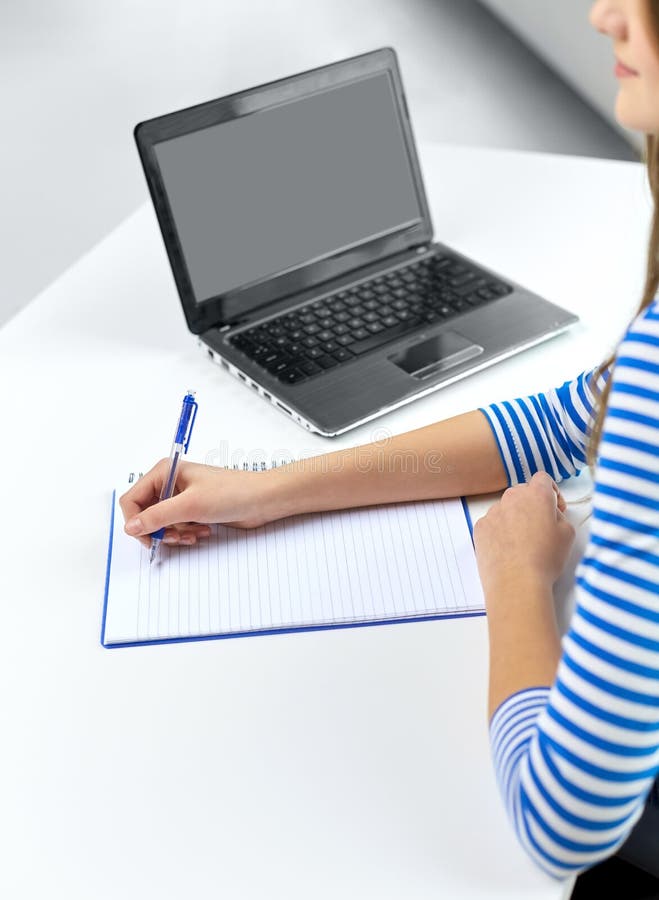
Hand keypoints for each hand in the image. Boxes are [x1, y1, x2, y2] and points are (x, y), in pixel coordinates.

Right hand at [119, 460, 281, 548]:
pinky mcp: (193, 510)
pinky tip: (203, 532)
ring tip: (194, 534)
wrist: (262, 500)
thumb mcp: (190, 506)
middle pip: (145, 514)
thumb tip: (131, 527)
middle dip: (159, 530)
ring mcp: (181, 497)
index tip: (149, 539)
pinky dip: (187, 534)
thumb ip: (157, 516)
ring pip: (162, 524)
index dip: (136, 522)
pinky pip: (177, 527)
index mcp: (164, 472)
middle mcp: (169, 483)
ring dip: (176, 534)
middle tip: (175, 538)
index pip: (132, 500)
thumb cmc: (232, 492)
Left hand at [472, 471, 574, 595]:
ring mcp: (493, 512)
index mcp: (536, 495)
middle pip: (523, 492)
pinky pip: (492, 523)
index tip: (555, 508)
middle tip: (541, 527)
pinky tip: (508, 549)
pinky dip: (500, 531)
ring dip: (515, 518)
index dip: (552, 492)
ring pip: (506, 508)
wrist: (516, 582)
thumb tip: (550, 514)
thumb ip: (560, 515)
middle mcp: (511, 498)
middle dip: (532, 505)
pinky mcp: (480, 527)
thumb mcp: (567, 534)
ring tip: (523, 543)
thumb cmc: (545, 559)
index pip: (543, 479)